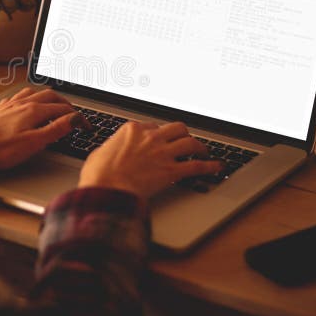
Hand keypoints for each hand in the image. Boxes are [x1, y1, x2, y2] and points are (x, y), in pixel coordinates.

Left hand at [0, 87, 90, 171]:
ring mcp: (9, 106)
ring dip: (47, 97)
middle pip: (49, 95)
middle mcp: (22, 104)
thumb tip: (74, 120)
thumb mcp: (33, 143)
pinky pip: (18, 98)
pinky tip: (25, 105)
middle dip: (65, 102)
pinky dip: (28, 99)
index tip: (86, 125)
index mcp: (33, 110)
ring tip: (53, 105)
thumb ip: (55, 130)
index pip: (62, 108)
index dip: (78, 117)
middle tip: (73, 113)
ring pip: (33, 93)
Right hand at [79, 121, 224, 200]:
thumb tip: (110, 153)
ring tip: (204, 151)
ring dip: (199, 146)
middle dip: (182, 134)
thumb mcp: (99, 154)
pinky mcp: (172, 171)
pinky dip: (210, 166)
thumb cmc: (98, 175)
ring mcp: (163, 153)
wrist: (106, 189)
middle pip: (176, 128)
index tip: (159, 140)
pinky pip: (197, 165)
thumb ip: (111, 149)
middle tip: (184, 140)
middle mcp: (151, 137)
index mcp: (132, 130)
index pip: (152, 125)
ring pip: (190, 142)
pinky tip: (217, 167)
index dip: (157, 134)